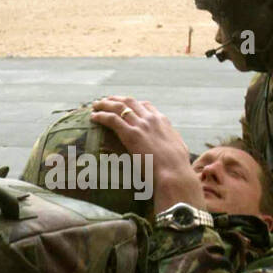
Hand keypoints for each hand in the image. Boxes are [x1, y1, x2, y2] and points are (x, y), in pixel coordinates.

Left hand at [90, 96, 202, 212]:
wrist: (174, 174)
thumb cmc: (178, 168)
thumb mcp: (178, 149)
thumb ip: (172, 142)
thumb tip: (173, 146)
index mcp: (162, 121)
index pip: (145, 106)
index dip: (133, 104)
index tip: (124, 105)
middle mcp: (151, 119)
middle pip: (130, 102)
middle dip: (116, 99)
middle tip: (106, 100)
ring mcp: (141, 125)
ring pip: (118, 107)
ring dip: (105, 104)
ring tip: (95, 105)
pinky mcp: (131, 134)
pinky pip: (112, 119)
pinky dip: (101, 116)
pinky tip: (94, 117)